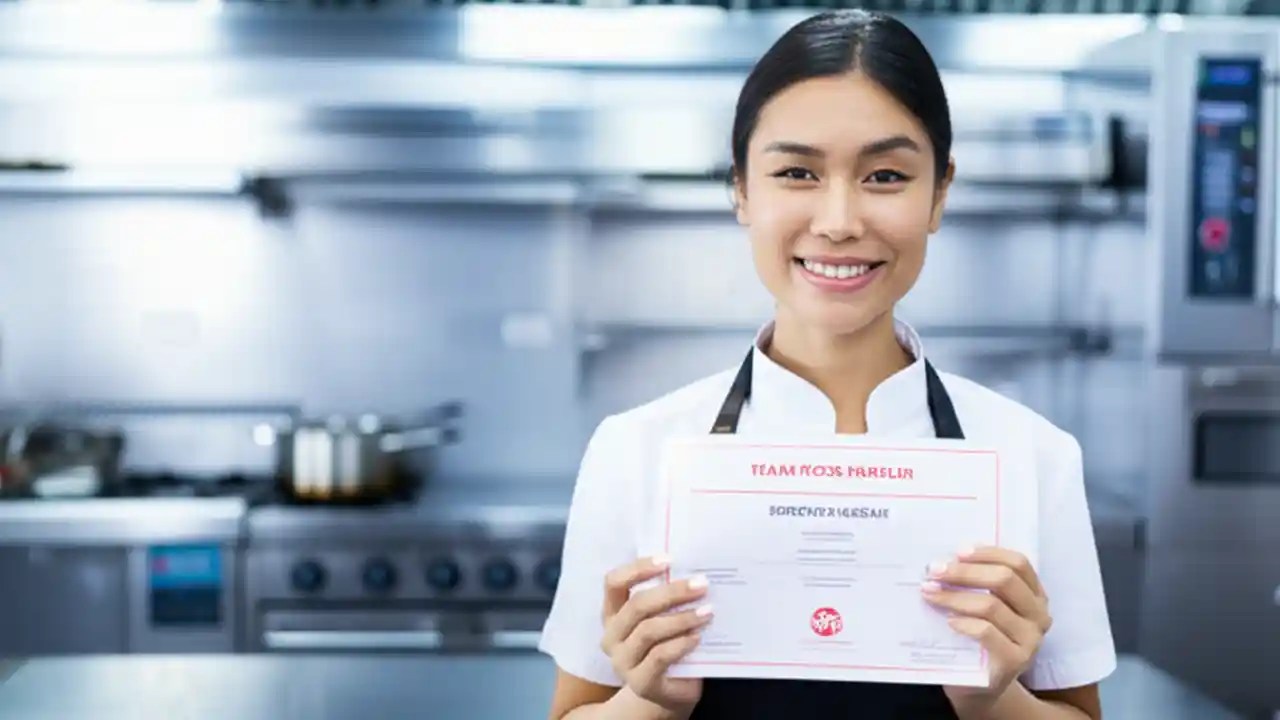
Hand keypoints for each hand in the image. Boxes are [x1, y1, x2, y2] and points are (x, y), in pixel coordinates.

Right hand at [600, 555, 713, 715]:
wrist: (670, 692)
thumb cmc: (668, 646)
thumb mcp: (664, 618)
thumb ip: (668, 599)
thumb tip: (695, 572)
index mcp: (612, 613)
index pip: (613, 582)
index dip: (638, 568)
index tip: (668, 560)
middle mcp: (612, 636)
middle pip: (637, 605)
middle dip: (671, 592)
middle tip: (701, 584)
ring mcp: (623, 661)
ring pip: (648, 630)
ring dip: (681, 618)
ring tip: (707, 612)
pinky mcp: (640, 683)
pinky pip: (659, 657)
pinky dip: (681, 643)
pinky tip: (698, 637)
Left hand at [921, 546, 1051, 714]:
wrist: (978, 686)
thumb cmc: (977, 638)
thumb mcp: (981, 606)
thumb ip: (976, 584)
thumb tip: (944, 559)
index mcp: (1035, 595)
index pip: (1018, 563)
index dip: (988, 553)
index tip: (958, 551)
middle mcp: (1039, 616)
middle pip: (1004, 580)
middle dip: (964, 572)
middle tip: (934, 571)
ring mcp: (1030, 640)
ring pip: (991, 605)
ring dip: (954, 595)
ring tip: (929, 593)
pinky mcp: (1015, 661)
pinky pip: (986, 632)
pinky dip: (963, 622)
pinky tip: (948, 620)